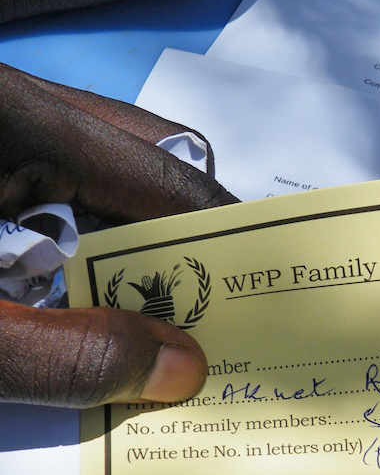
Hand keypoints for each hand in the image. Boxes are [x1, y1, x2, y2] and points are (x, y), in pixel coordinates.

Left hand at [0, 64, 237, 405]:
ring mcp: (0, 122)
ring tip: (132, 305)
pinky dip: (76, 232)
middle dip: (177, 235)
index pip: (166, 175)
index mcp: (17, 120)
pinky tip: (66, 285)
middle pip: (144, 157)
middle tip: (197, 305)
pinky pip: (54, 178)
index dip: (222, 236)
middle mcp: (15, 105)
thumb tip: (183, 369)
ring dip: (125, 237)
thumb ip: (68, 356)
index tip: (259, 291)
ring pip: (100, 166)